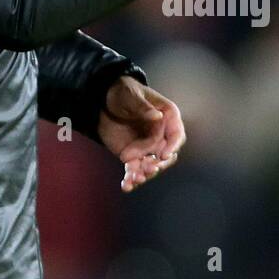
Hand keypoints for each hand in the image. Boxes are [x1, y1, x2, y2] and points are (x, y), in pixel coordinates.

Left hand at [97, 75, 185, 192]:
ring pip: (151, 165)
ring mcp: (148, 146)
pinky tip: (126, 186)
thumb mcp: (130, 95)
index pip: (176, 134)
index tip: (163, 155)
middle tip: (148, 168)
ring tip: (135, 178)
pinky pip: (135, 170)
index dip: (173, 145)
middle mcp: (161, 134)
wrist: (101, 101)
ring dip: (145, 174)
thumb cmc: (122, 92)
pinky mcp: (133, 155)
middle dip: (158, 163)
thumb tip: (157, 117)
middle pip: (166, 154)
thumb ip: (143, 107)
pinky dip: (131, 179)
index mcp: (167, 116)